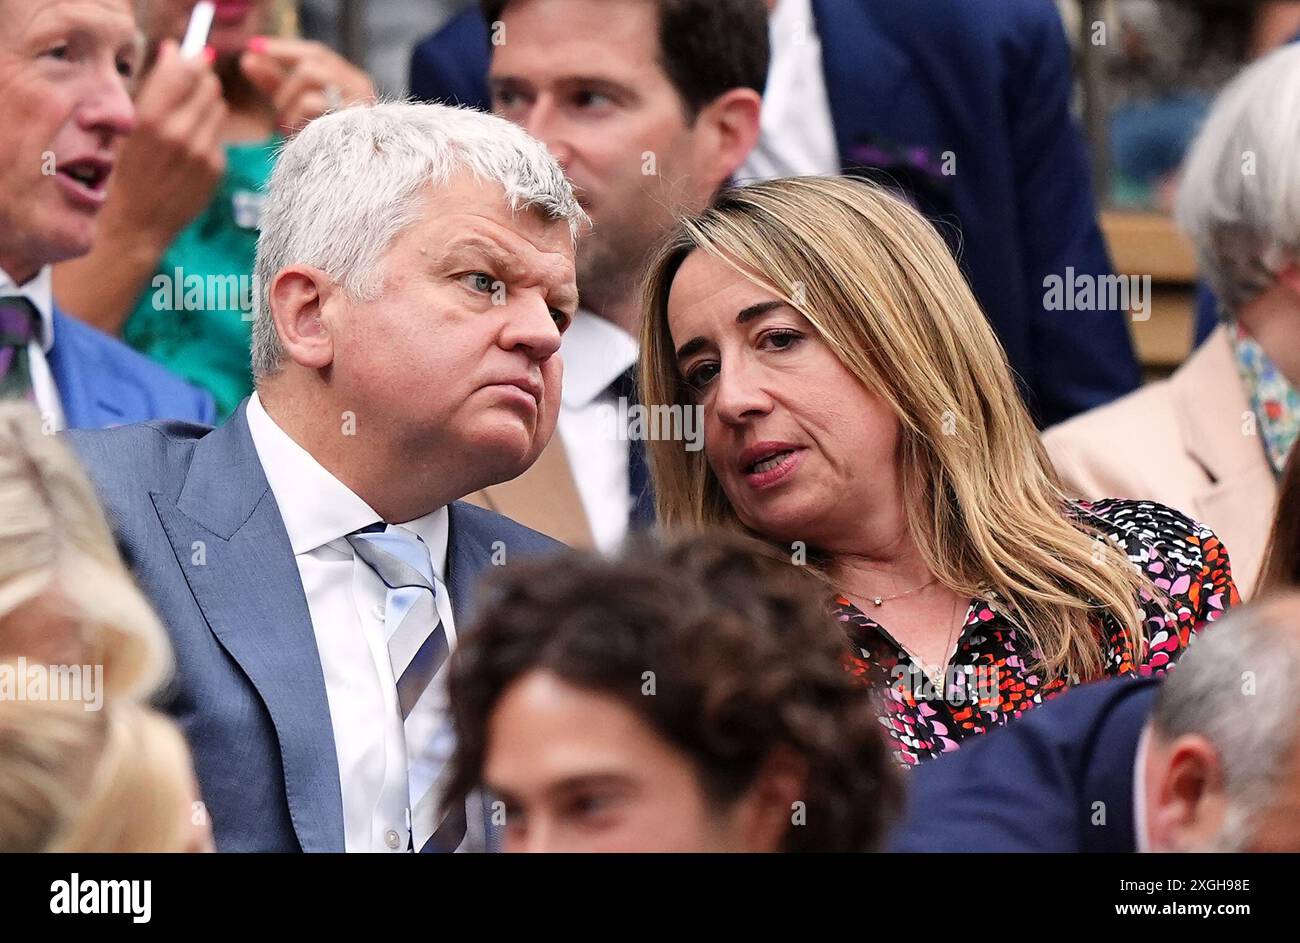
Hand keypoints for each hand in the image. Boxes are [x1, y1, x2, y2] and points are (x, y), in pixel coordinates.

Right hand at [103, 39, 227, 252]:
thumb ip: (157, 87)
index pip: (185, 71)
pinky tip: (189, 154)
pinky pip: (219, 137)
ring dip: (206, 109)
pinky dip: (208, 137)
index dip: (192, 61)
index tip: (193, 59)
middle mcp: (180, 133)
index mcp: (151, 117)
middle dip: (201, 84)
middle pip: (209, 86)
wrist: (136, 222)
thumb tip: (176, 50)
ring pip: (219, 109)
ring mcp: (202, 153)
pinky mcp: (216, 169)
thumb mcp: (130, 124)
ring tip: (185, 126)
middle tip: (187, 94)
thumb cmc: (127, 168)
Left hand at [240, 36, 376, 135]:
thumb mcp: (294, 109)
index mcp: (352, 82)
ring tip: (284, 123)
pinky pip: (310, 100)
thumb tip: (247, 57)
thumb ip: (274, 83)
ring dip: (287, 95)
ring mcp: (359, 101)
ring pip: (308, 73)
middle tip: (273, 105)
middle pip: (313, 59)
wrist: (341, 183)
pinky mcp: (351, 118)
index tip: (253, 46)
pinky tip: (290, 133)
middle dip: (284, 76)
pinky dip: (293, 113)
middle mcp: (361, 86)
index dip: (284, 48)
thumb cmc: (319, 145)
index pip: (317, 53)